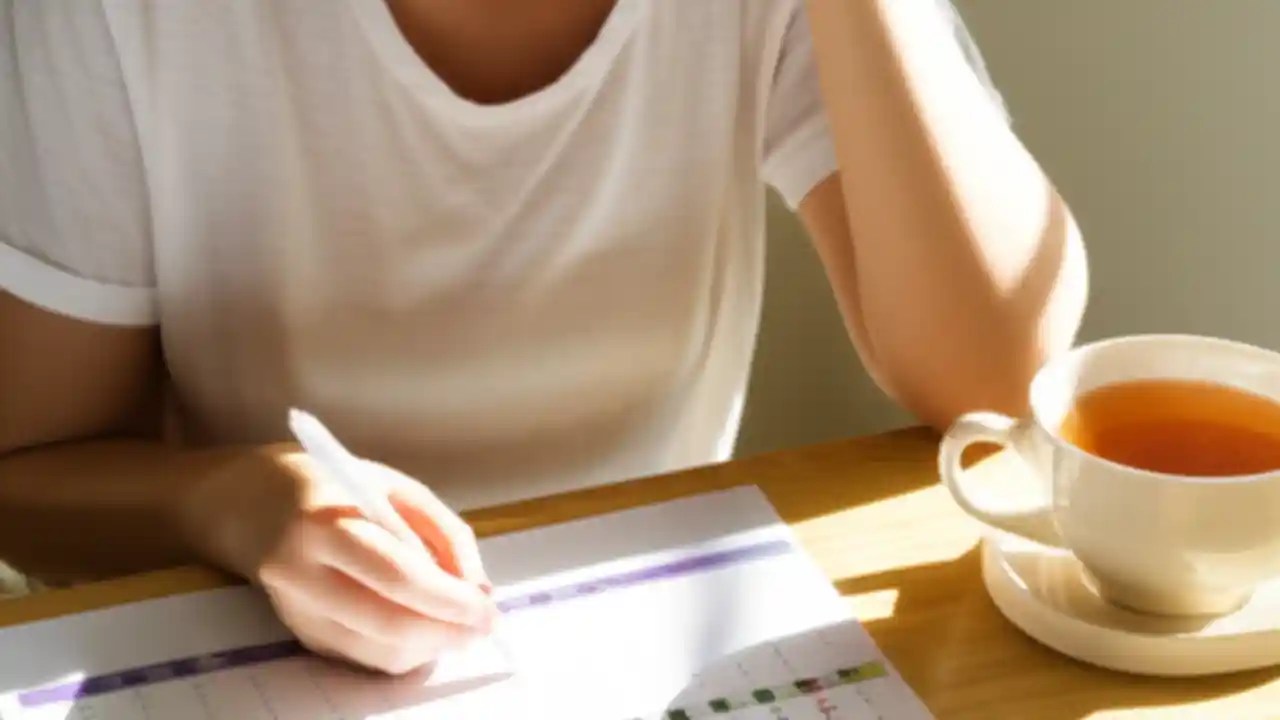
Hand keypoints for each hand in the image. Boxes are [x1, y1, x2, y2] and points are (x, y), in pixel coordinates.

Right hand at [180, 444, 496, 674]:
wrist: (249, 503)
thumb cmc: (334, 487)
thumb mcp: (395, 488)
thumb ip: (444, 534)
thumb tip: (479, 591)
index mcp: (325, 524)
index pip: (397, 575)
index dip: (449, 601)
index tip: (488, 609)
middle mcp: (302, 575)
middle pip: (387, 624)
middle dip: (447, 633)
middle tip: (484, 626)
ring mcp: (297, 612)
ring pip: (379, 652)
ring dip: (432, 646)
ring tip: (458, 623)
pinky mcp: (299, 634)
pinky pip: (364, 657)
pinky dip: (405, 648)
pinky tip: (422, 625)